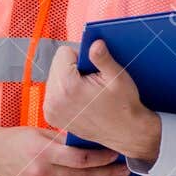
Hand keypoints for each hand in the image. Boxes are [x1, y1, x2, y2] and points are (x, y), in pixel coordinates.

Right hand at [0, 122, 130, 175]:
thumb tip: (92, 141)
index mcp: (42, 153)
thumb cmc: (15, 139)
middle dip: (108, 175)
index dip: (102, 159)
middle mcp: (42, 175)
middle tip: (127, 171)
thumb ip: (64, 139)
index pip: (80, 160)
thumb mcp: (38, 132)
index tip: (116, 154)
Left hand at [42, 40, 161, 162]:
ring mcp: (50, 109)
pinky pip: (53, 92)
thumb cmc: (124, 105)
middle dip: (72, 67)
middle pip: (56, 64)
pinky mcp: (51, 116)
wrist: (125, 133)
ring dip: (68, 79)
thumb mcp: (117, 78)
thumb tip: (94, 42)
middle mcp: (53, 99)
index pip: (63, 52)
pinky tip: (79, 99)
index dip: (80, 56)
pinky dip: (64, 92)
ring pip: (54, 77)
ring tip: (86, 91)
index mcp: (68, 87)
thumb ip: (102, 58)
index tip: (92, 68)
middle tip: (91, 81)